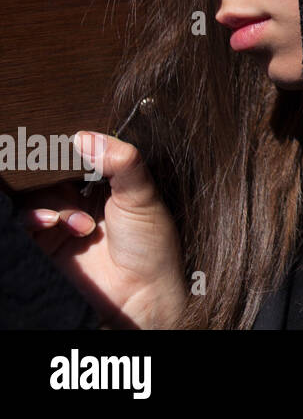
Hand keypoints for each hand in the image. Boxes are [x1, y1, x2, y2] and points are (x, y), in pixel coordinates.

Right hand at [18, 132, 187, 328]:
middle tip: (58, 174)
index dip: (67, 148)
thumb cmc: (150, 245)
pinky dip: (33, 217)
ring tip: (78, 221)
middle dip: (49, 172)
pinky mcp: (43, 244)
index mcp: (103, 181)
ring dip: (50, 202)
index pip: (76, 155)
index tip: (65, 141)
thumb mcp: (143, 196)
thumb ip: (122, 162)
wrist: (142, 293)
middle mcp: (77, 198)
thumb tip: (87, 136)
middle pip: (48, 173)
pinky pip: (24, 221)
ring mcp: (58, 221)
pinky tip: (52, 223)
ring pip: (33, 195)